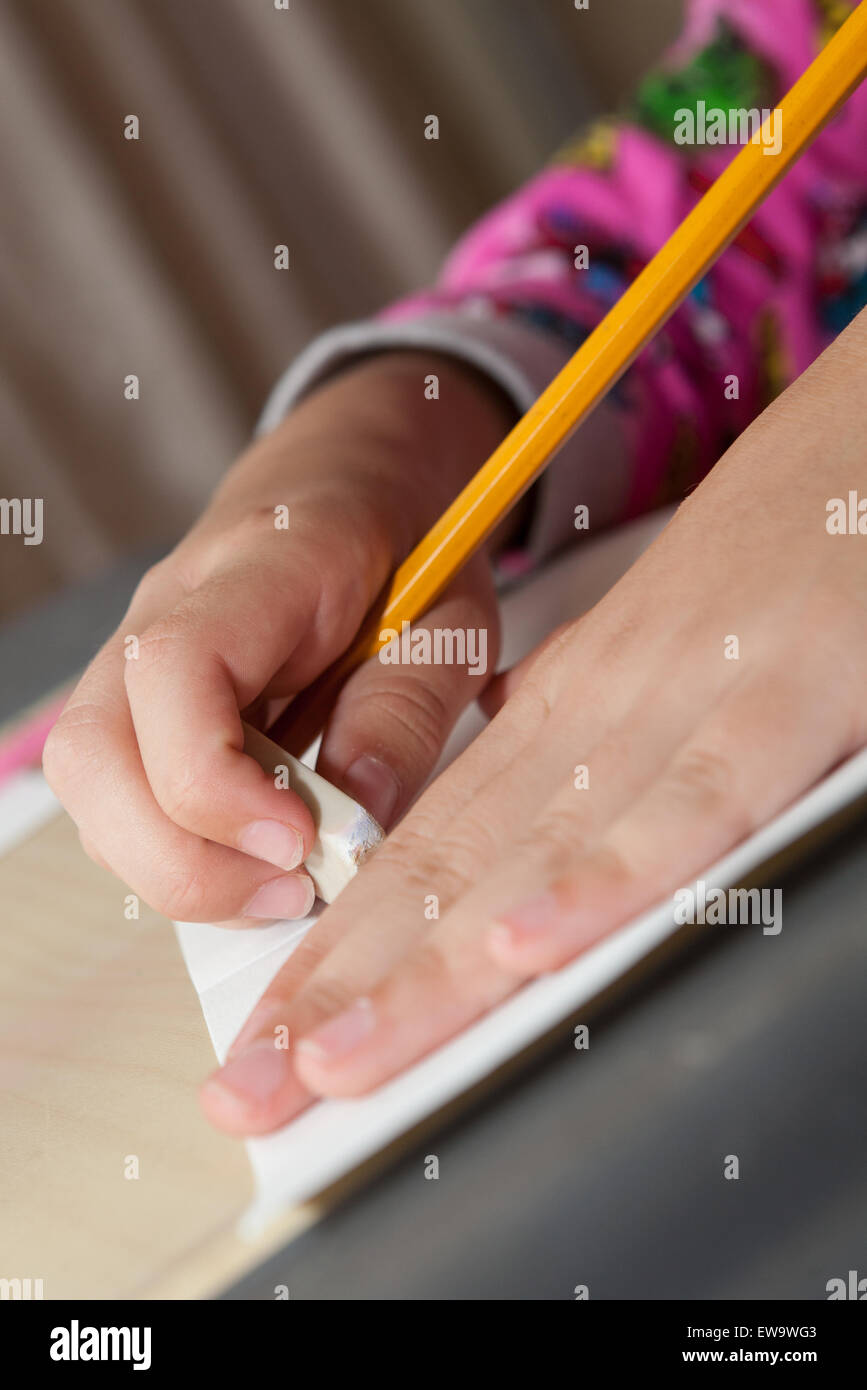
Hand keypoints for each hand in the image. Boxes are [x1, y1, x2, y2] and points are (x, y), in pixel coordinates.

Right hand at [44, 352, 512, 923]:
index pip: (174, 673)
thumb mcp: (450, 622)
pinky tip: (255, 859)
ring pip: (89, 783)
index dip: (215, 782)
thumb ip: (404, 714)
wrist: (359, 475)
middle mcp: (167, 608)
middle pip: (93, 751)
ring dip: (173, 865)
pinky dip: (176, 848)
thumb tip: (352, 830)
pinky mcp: (141, 700)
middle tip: (292, 890)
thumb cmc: (411, 543)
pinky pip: (119, 790)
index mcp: (258, 567)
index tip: (300, 843)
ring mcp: (138, 653)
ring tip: (280, 886)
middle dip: (181, 859)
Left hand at [201, 307, 866, 1133]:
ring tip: (331, 1060)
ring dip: (427, 967)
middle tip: (255, 1090)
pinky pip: (682, 807)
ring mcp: (681, 706)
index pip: (430, 849)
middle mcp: (594, 715)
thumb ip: (590, 732)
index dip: (344, 952)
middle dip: (343, 992)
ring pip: (533, 854)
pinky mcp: (781, 701)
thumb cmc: (770, 557)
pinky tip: (519, 943)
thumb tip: (524, 788)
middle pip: (449, 872)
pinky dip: (598, 877)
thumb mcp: (659, 659)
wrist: (859, 438)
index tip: (274, 1039)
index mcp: (565, 709)